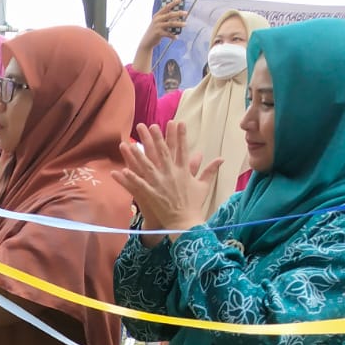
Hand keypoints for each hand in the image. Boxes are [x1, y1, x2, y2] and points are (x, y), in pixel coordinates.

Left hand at [113, 122, 220, 238]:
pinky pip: (139, 185)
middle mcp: (172, 175)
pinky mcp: (151, 194)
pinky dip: (131, 178)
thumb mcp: (204, 185)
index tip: (177, 122)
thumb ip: (210, 170)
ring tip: (128, 143)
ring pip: (147, 166)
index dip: (180, 135)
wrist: (186, 222)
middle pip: (162, 153)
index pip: (182, 149)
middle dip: (156, 138)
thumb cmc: (195, 204)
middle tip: (150, 125)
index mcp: (184, 171)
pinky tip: (122, 170)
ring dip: (138, 154)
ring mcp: (161, 184)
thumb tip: (222, 158)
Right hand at [139, 0, 186, 51]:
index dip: (173, 3)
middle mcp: (157, 19)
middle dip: (179, 13)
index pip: (166, 7)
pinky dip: (173, 36)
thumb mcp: (158, 23)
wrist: (147, 41)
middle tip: (186, 13)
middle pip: (170, 14)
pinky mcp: (158, 33)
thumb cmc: (155, 31)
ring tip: (185, 24)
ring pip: (171, 24)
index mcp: (157, 15)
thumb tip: (178, 15)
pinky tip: (176, 38)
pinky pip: (168, 34)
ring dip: (179, 24)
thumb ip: (165, 18)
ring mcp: (157, 26)